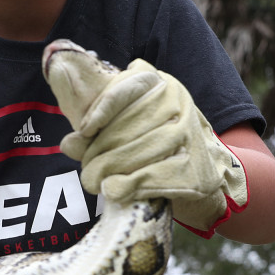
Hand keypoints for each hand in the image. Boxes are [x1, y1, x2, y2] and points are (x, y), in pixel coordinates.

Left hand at [43, 41, 247, 235]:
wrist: (205, 175)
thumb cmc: (158, 146)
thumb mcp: (130, 128)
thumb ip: (98, 131)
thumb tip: (69, 144)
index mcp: (161, 84)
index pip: (126, 89)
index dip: (101, 109)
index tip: (83, 130)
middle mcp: (179, 103)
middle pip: (125, 127)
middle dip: (98, 153)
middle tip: (85, 172)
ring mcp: (189, 135)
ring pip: (135, 153)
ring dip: (107, 172)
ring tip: (93, 182)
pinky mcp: (194, 168)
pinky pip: (150, 176)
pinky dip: (126, 185)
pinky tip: (112, 190)